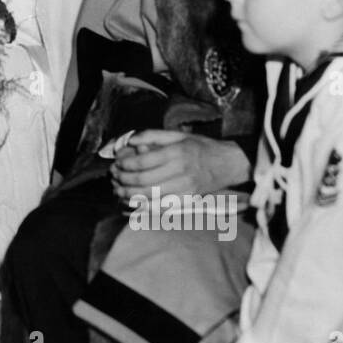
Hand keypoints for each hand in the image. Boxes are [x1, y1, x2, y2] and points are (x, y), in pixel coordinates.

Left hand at [110, 129, 249, 200]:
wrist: (227, 164)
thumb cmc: (201, 147)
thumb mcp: (178, 135)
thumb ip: (153, 136)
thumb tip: (130, 141)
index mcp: (177, 152)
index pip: (143, 161)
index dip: (125, 164)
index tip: (117, 164)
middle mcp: (181, 171)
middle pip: (144, 181)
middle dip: (124, 180)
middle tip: (114, 178)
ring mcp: (185, 188)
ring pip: (150, 197)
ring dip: (129, 195)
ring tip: (118, 191)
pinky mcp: (188, 200)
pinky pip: (161, 207)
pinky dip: (143, 206)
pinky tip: (133, 202)